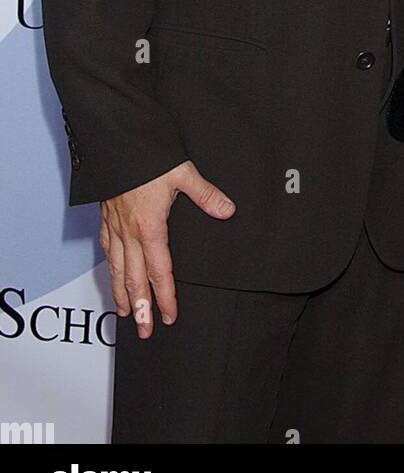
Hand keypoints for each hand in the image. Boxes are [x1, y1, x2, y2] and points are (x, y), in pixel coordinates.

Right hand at [99, 160, 234, 337]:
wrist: (116, 141)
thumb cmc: (148, 156)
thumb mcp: (183, 172)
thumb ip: (206, 194)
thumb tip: (228, 211)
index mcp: (150, 227)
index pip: (160, 271)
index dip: (166, 297)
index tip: (170, 316)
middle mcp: (129, 232)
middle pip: (134, 279)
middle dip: (140, 308)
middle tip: (144, 332)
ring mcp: (115, 225)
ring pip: (117, 268)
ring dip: (121, 293)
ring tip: (124, 314)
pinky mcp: (106, 216)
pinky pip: (107, 249)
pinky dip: (110, 267)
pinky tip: (112, 274)